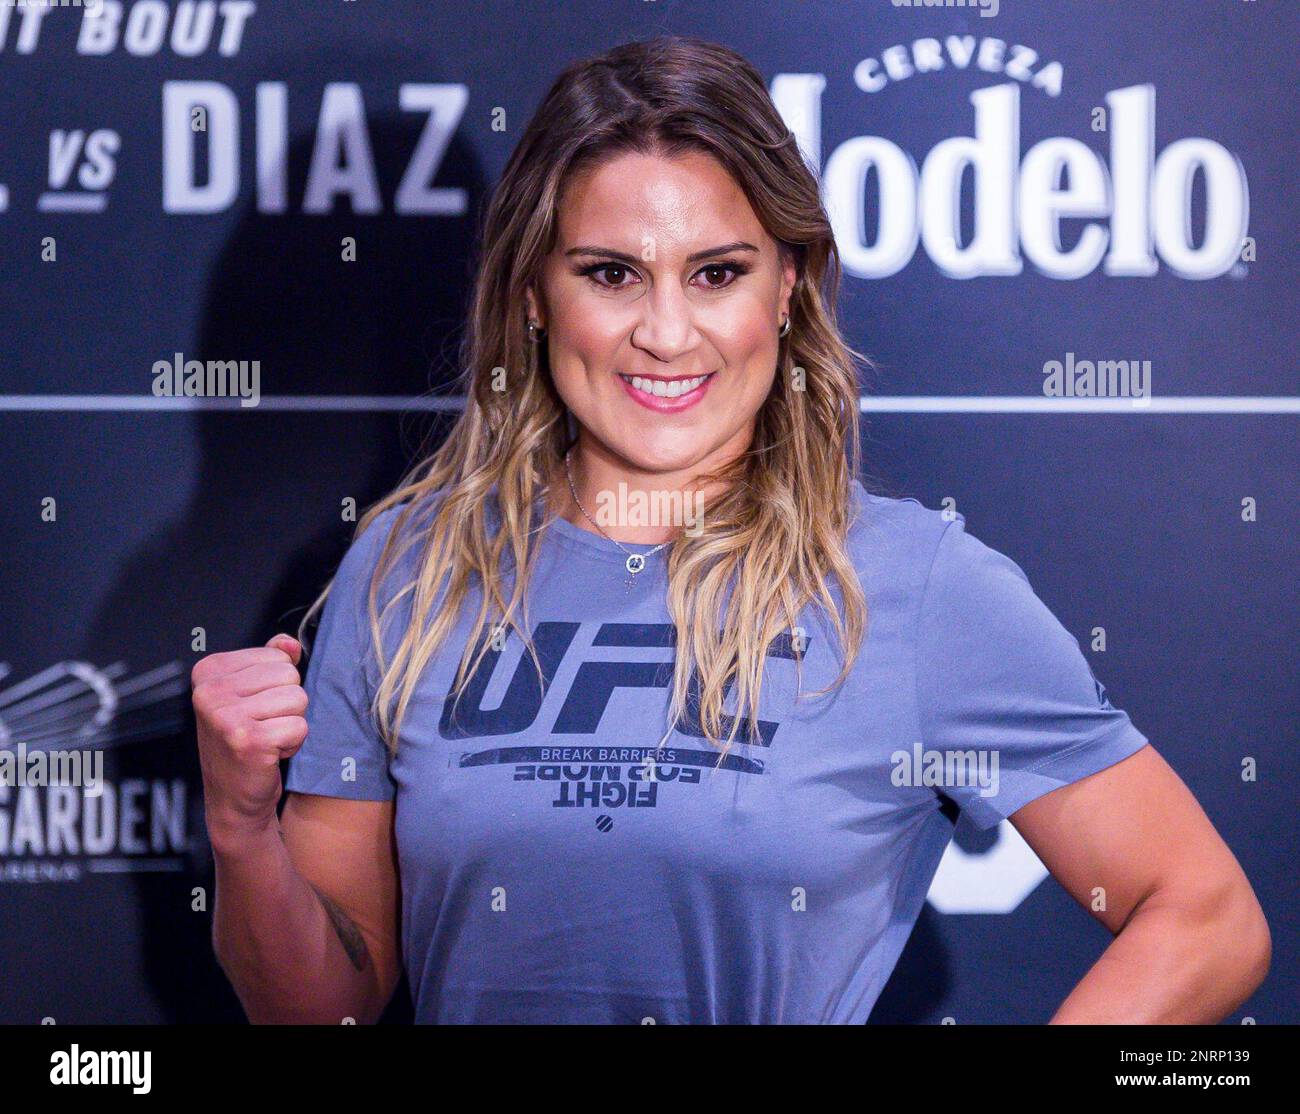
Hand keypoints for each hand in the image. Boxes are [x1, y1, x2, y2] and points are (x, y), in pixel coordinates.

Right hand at [192, 633, 307, 847]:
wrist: (233, 798)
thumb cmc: (244, 741)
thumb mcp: (252, 692)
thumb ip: (272, 660)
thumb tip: (291, 643)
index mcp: (209, 670)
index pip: (278, 656)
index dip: (277, 685)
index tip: (254, 708)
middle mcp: (210, 691)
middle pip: (290, 676)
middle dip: (287, 704)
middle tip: (262, 726)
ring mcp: (225, 716)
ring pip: (298, 699)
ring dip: (290, 724)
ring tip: (265, 739)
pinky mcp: (247, 741)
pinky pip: (300, 726)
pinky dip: (293, 743)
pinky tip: (269, 754)